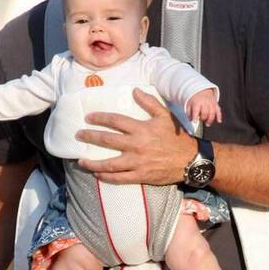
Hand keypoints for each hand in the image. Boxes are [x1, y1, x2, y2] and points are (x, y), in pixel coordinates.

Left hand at [75, 87, 196, 184]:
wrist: (190, 160)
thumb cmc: (177, 137)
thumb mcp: (165, 115)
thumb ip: (149, 102)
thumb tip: (134, 91)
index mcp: (141, 129)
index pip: (115, 121)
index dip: (100, 118)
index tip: (88, 118)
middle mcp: (136, 146)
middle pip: (107, 141)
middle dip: (90, 137)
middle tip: (78, 136)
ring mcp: (137, 163)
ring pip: (109, 164)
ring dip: (92, 163)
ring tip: (81, 161)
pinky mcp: (140, 176)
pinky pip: (119, 178)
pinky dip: (106, 177)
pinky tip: (97, 174)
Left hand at [186, 88, 221, 126]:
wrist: (203, 90)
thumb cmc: (195, 99)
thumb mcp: (189, 104)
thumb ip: (189, 112)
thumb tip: (191, 120)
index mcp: (197, 102)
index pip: (196, 110)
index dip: (195, 117)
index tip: (194, 122)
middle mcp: (205, 102)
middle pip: (205, 112)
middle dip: (203, 118)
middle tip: (201, 120)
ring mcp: (211, 103)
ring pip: (212, 113)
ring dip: (210, 120)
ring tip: (207, 124)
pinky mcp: (216, 104)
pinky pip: (218, 110)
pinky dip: (219, 116)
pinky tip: (219, 121)